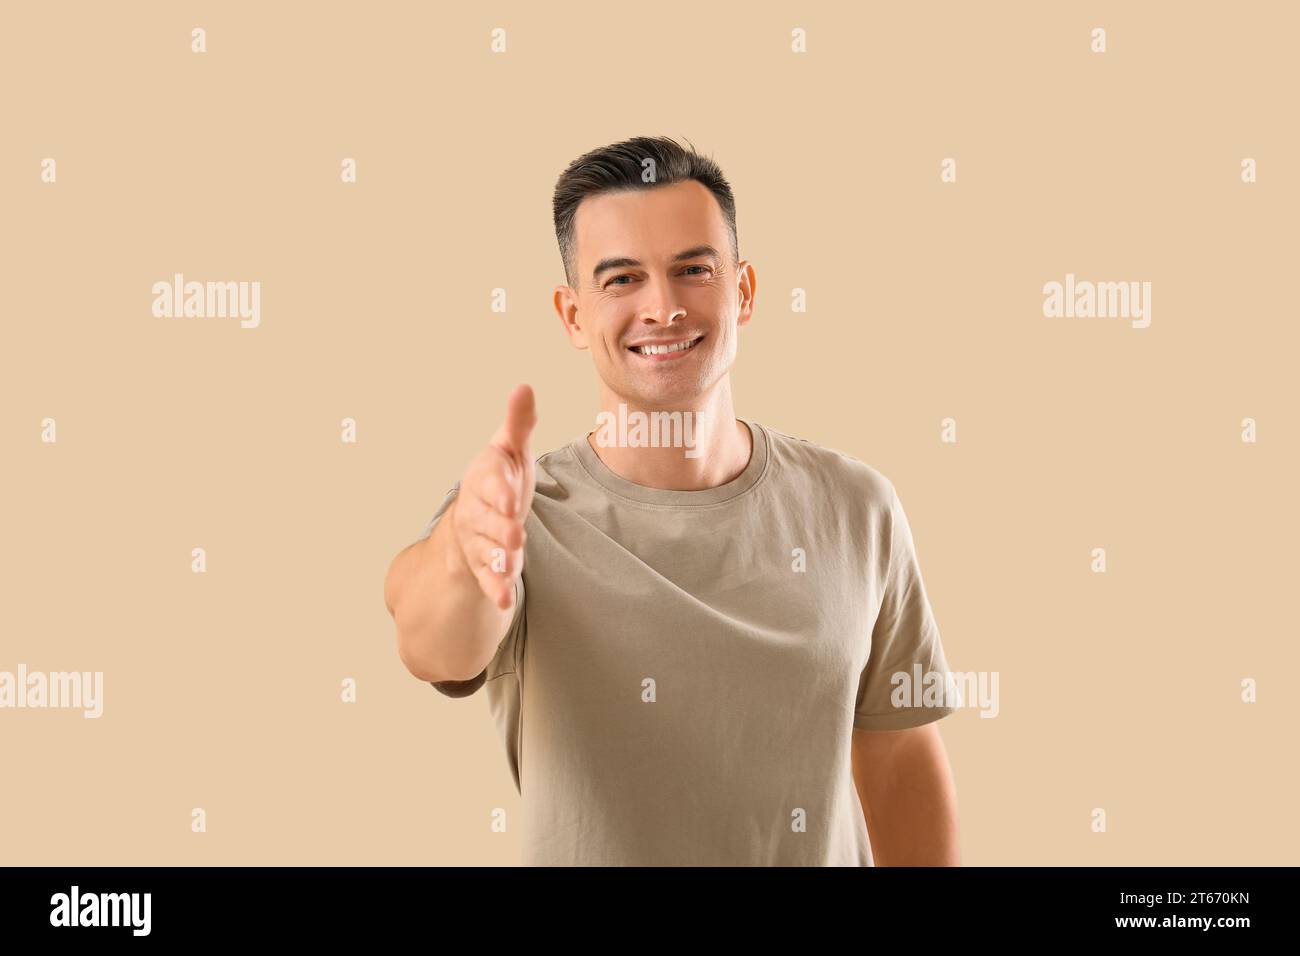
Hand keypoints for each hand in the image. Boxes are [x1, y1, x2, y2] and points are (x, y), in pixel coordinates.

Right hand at [449, 384, 536, 609]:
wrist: (472, 520)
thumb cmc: (498, 480)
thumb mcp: (509, 452)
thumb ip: (518, 424)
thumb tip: (524, 386)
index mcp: (484, 478)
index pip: (490, 482)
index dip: (499, 489)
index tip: (512, 496)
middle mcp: (475, 509)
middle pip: (486, 520)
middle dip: (499, 527)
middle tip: (515, 535)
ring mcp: (477, 540)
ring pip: (484, 551)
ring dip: (497, 560)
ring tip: (510, 568)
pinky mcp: (481, 566)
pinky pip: (486, 579)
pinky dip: (495, 589)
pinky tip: (506, 600)